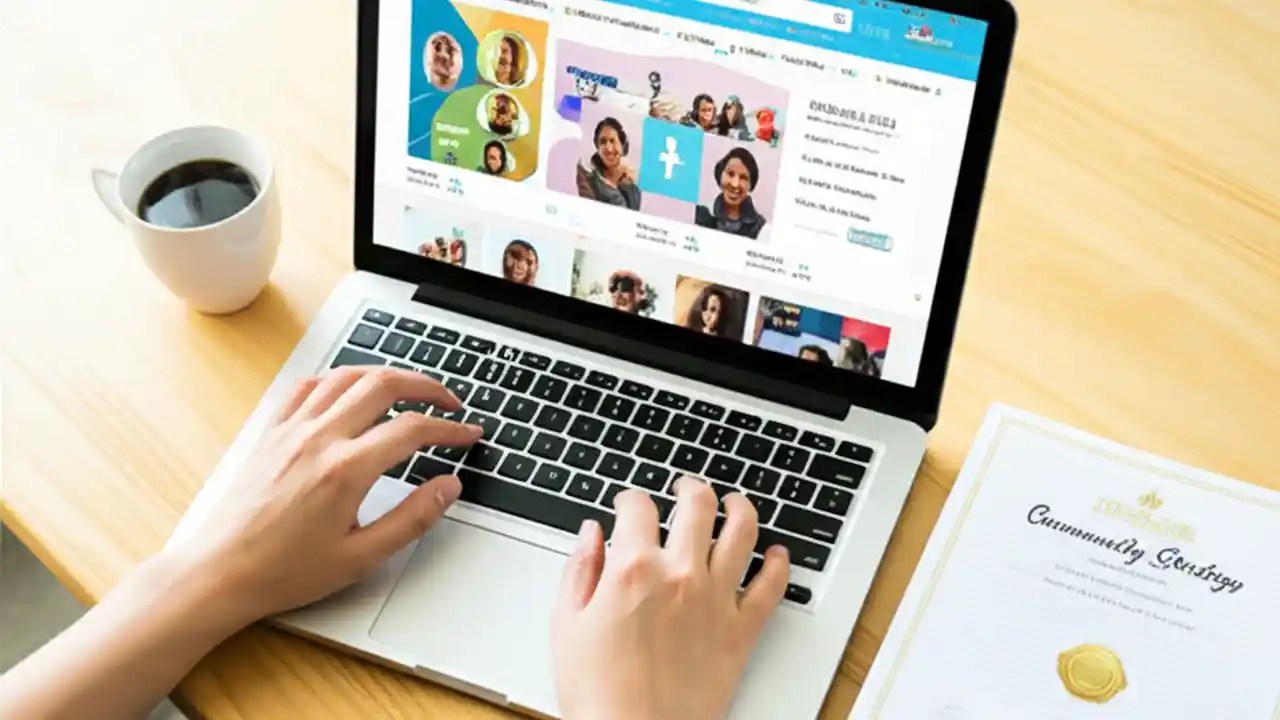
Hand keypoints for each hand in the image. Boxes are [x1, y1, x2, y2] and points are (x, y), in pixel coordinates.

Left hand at [164, 367, 482, 624]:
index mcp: (345, 470)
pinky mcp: (271, 432)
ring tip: (409, 388)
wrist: (220, 573)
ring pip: (347, 375)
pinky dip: (338, 378)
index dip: (449, 428)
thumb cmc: (284, 571)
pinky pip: (308, 386)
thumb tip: (448, 487)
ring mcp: (291, 430)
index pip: (412, 430)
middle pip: (383, 384)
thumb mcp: (361, 557)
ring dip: (385, 374)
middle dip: (426, 386)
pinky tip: (351, 389)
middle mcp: (318, 439)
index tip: (467, 433)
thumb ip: (412, 518)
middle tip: (448, 401)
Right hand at [552, 478, 789, 719]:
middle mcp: (680, 575)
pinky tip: (775, 554)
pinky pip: (771, 586)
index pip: (638, 507)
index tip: (628, 504)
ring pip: (742, 531)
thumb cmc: (598, 693)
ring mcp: (716, 600)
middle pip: (697, 504)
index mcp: (633, 569)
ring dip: (740, 508)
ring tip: (735, 504)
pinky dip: (777, 565)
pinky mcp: (741, 631)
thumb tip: (591, 533)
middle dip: (690, 487)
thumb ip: (580, 569)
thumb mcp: (566, 624)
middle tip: (685, 488)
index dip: (630, 498)